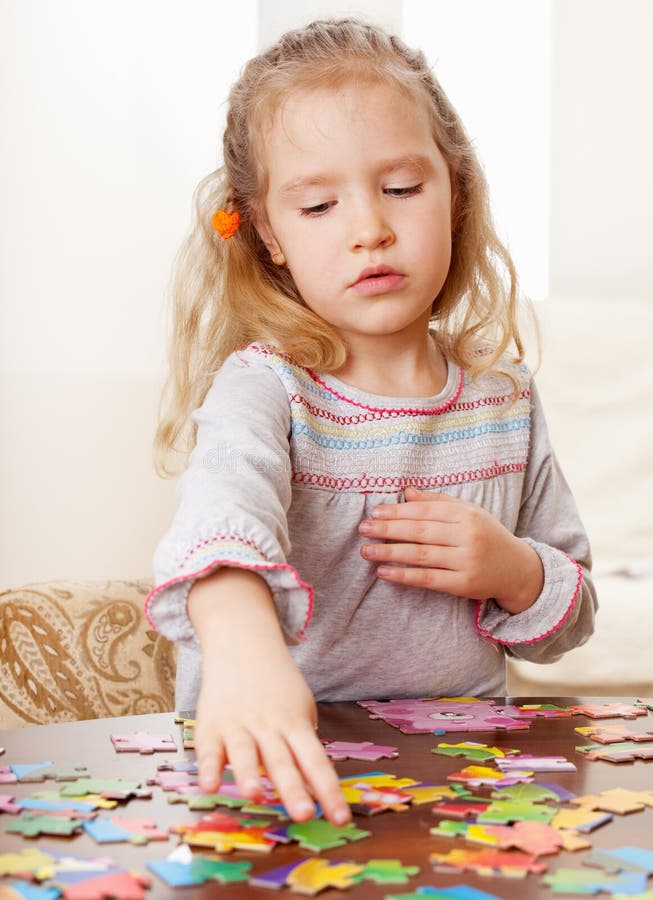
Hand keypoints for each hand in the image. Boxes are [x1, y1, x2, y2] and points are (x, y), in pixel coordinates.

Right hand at [188, 569, 349, 825]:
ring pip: (245, 752)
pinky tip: (210, 785)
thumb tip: (314, 783)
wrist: (243, 641)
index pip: (316, 760)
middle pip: (283, 760)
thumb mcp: (300, 707)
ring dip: (249, 773)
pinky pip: (209, 749)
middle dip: (292, 789)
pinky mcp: (211, 725)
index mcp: (296, 723)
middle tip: (303, 814)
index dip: (328, 790)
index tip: (340, 819)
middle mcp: (269, 726)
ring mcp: (238, 725)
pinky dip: (209, 766)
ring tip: (253, 795)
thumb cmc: (276, 685)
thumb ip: (303, 743)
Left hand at [358, 486, 543, 612]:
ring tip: (366, 551)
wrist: (518, 569)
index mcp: (467, 515)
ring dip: (390, 553)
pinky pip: (428, 579)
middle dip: (389, 529)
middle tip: (363, 529)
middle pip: (421, 531)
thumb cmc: (487, 536)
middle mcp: (468, 536)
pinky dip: (404, 576)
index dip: (399, 511)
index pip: (427, 511)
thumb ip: (438, 501)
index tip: (375, 512)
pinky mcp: (463, 585)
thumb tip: (407, 492)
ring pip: (421, 555)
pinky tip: (384, 572)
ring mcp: (466, 561)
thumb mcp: (469, 513)